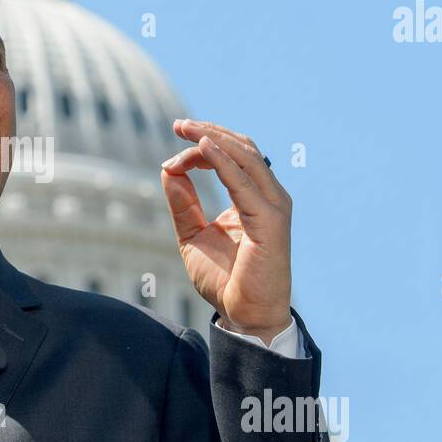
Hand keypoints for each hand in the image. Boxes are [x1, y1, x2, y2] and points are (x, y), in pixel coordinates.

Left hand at [160, 120, 292, 343]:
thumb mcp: (192, 235)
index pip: (232, 157)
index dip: (202, 147)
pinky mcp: (270, 221)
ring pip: (246, 158)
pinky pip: (244, 183)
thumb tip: (168, 169)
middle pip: (241, 149)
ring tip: (187, 129)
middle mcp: (268, 197)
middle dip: (210, 132)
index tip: (173, 150)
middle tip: (179, 124)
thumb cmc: (225, 280)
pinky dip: (223, 163)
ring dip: (215, 139)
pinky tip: (202, 150)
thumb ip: (183, 203)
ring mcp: (273, 207)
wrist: (244, 316)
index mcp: (252, 199)